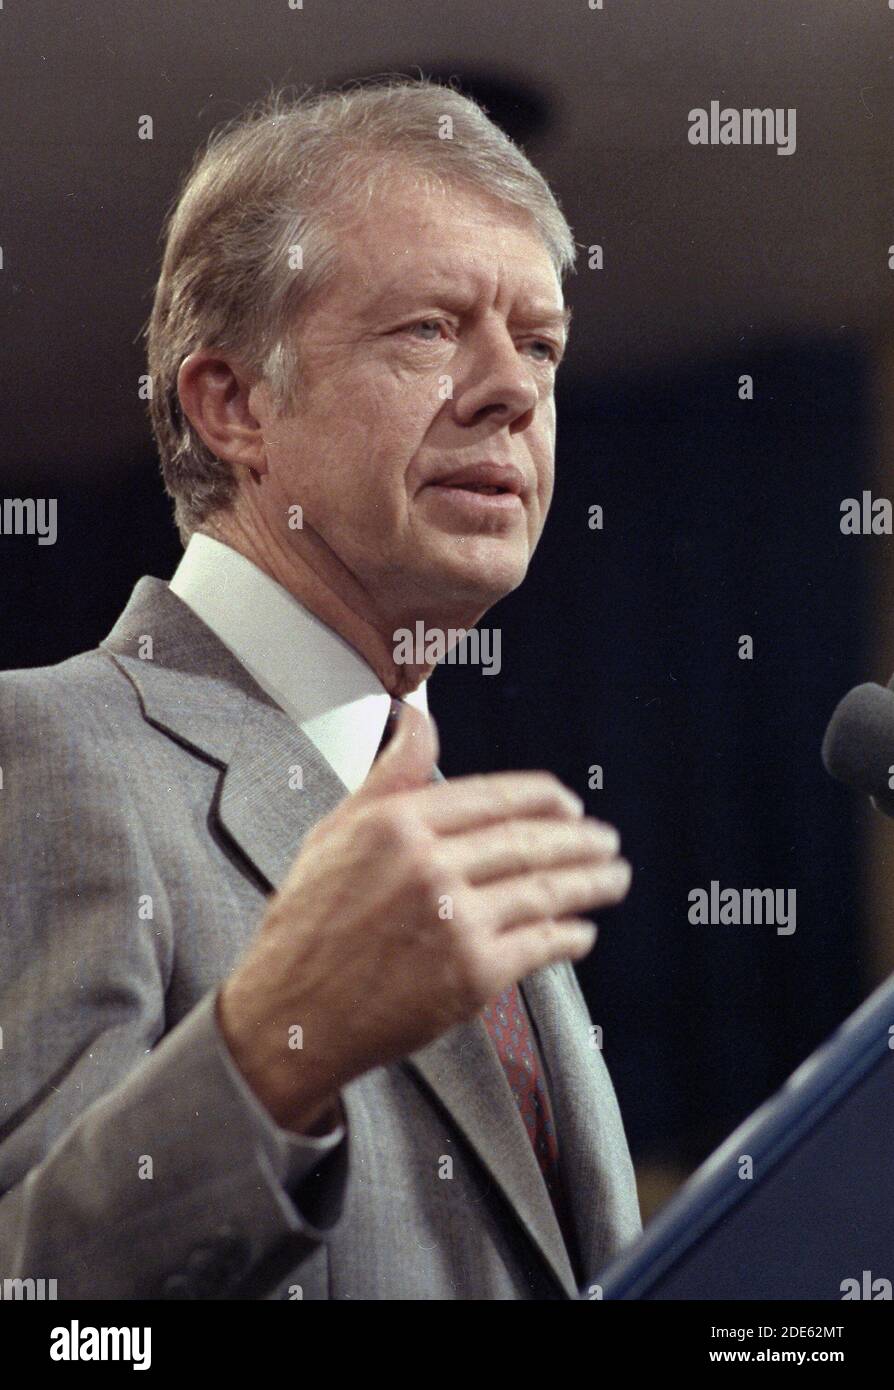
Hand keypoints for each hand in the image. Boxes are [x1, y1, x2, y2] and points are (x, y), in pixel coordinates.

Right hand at [217, 705, 630, 1133]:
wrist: (290, 1017)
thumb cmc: (307, 925)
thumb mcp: (334, 833)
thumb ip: (389, 775)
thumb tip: (417, 717)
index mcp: (397, 824)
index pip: (495, 797)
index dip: (543, 799)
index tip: (569, 804)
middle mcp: (430, 866)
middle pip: (531, 841)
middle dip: (581, 841)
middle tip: (607, 841)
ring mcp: (455, 921)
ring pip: (546, 890)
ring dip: (591, 883)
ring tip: (614, 878)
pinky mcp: (473, 975)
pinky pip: (541, 945)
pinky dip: (570, 936)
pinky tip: (581, 932)